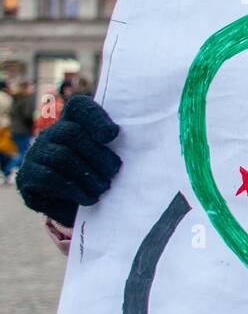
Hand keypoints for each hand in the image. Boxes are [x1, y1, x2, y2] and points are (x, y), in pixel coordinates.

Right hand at [17, 95, 122, 226]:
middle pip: (72, 133)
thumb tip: (153, 140)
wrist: (73, 206)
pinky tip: (89, 198)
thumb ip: (123, 145)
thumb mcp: (113, 158)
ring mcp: (36, 154)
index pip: (79, 107)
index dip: (95, 119)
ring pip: (62, 156)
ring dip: (88, 176)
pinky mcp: (28, 177)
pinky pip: (49, 178)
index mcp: (73, 123)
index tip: (113, 135)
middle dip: (98, 156)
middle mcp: (51, 134)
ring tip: (103, 188)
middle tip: (113, 172)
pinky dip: (74, 189)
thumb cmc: (100, 176)